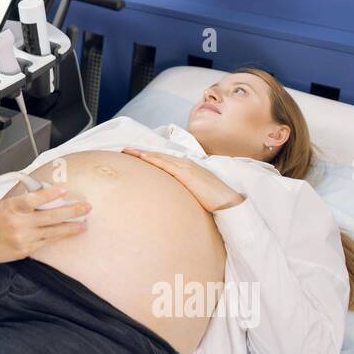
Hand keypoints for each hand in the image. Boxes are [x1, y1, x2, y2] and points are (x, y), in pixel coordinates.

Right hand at [0, 185, 90, 262]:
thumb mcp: (4, 204)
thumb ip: (24, 200)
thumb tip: (46, 193)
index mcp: (11, 207)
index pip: (33, 199)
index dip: (49, 194)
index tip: (64, 190)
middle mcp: (18, 223)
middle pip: (50, 217)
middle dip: (71, 212)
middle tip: (85, 208)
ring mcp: (23, 238)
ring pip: (53, 232)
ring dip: (71, 227)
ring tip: (83, 223)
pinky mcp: (25, 250)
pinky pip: (46, 242)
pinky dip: (59, 236)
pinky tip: (68, 233)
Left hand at [120, 147, 245, 213]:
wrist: (229, 203)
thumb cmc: (214, 200)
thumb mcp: (196, 194)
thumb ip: (184, 191)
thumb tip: (173, 198)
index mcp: (187, 168)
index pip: (163, 160)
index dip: (148, 156)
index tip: (134, 155)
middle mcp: (185, 164)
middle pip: (158, 156)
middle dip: (140, 152)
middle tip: (124, 150)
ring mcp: (186, 167)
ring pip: (159, 157)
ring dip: (142, 153)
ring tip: (127, 151)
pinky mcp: (187, 174)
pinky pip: (166, 164)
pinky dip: (154, 159)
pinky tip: (143, 157)